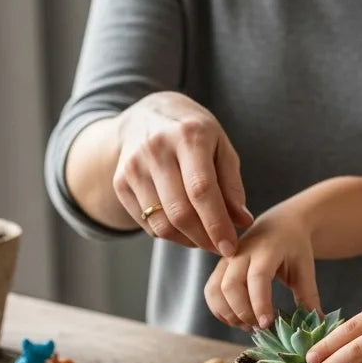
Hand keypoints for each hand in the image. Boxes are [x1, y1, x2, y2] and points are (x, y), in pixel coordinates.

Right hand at [114, 92, 254, 254]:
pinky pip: (147, 223)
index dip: (217, 224)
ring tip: (204, 239)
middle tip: (220, 248)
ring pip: (161, 223)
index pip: (202, 190)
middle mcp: (156, 149)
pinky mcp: (120, 182)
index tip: (231, 247)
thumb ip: (232, 184)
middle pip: (180, 212)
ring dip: (187, 241)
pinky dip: (169, 234)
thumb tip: (242, 222)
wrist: (147, 114)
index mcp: (188, 135)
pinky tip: (183, 228)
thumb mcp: (220, 146)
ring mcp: (133, 166)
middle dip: (203, 239)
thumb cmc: (193, 133)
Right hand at [204, 206, 319, 328]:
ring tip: (249, 326)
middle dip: (243, 312)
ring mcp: (226, 259)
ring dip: (229, 314)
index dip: (259, 303)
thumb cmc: (294, 247)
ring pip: (215, 290)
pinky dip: (219, 310)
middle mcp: (241, 252)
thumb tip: (316, 323)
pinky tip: (237, 320)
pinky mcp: (219, 267)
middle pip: (230, 286)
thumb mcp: (305, 268)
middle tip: (261, 327)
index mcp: (267, 249)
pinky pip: (211, 292)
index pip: (257, 277)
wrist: (281, 224)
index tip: (267, 324)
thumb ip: (308, 295)